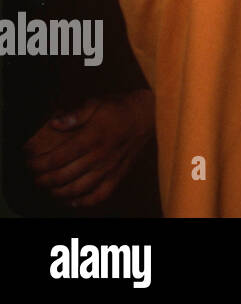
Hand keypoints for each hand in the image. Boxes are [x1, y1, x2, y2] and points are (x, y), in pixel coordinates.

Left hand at [24, 90, 154, 207]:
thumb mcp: (96, 102)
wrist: (148, 115)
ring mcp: (110, 167)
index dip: (39, 163)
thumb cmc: (118, 108)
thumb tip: (54, 123)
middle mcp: (101, 155)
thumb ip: (75, 114)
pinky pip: (100, 195)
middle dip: (43, 179)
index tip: (29, 162)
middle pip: (64, 176)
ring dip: (58, 192)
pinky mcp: (119, 174)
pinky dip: (83, 201)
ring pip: (78, 188)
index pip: (58, 157)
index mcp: (93, 137)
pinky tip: (71, 199)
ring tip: (48, 188)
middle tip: (34, 176)